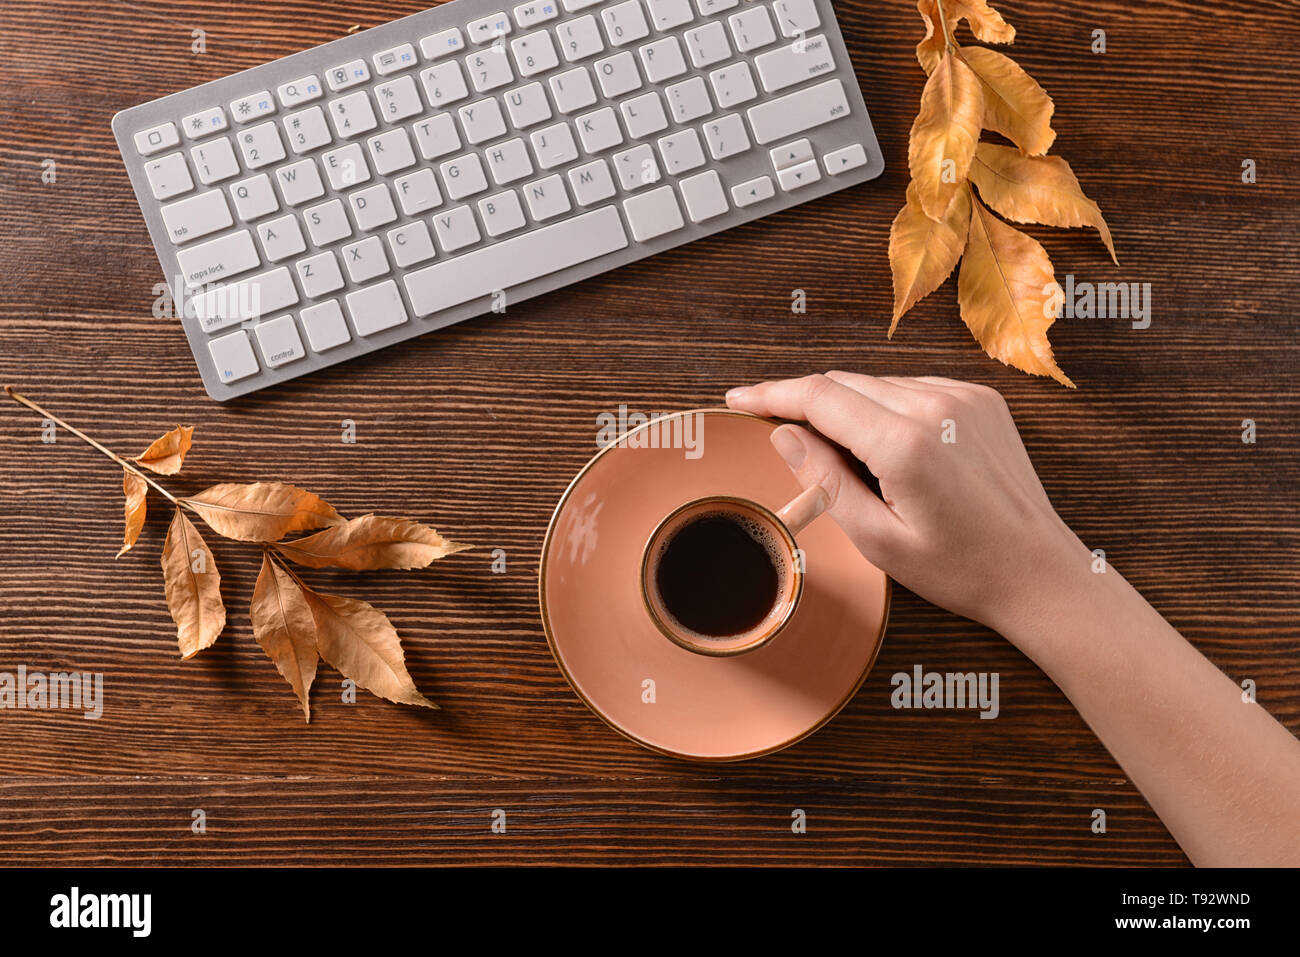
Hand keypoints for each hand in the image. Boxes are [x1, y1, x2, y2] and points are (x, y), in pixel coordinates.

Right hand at [726, 373, 1084, 633]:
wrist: (1039, 571)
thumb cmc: (961, 568)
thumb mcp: (878, 539)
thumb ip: (825, 480)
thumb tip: (785, 436)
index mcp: (906, 444)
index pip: (819, 396)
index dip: (771, 394)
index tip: (739, 398)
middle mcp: (936, 406)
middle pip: (844, 383)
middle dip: (805, 403)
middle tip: (782, 438)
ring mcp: (963, 397)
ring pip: (876, 384)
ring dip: (848, 408)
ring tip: (851, 464)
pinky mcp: (980, 399)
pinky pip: (911, 389)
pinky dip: (886, 409)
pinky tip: (889, 451)